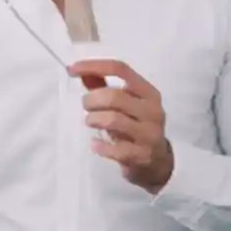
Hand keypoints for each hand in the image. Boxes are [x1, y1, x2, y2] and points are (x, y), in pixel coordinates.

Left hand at [69, 59, 173, 193]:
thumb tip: (79, 70)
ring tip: (91, 122)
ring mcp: (149, 134)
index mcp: (148, 92)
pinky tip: (96, 144)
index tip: (72, 69)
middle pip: (113, 96)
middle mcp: (152, 110)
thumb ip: (102, 86)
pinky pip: (114, 149)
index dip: (94, 66)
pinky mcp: (142, 155)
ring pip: (112, 119)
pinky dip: (99, 145)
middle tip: (86, 107)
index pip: (120, 69)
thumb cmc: (135, 127)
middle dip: (91, 100)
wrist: (158, 163)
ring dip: (93, 119)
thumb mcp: (124, 105)